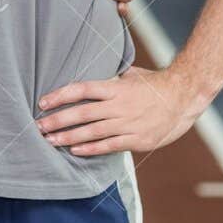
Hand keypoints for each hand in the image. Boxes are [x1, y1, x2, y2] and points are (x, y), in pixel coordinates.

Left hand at [35, 64, 206, 155]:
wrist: (184, 98)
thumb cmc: (154, 84)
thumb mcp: (131, 74)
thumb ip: (110, 76)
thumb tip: (88, 71)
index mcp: (116, 87)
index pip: (82, 89)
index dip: (61, 95)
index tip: (43, 102)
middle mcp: (119, 105)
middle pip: (83, 113)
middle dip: (58, 120)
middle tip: (38, 126)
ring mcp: (128, 123)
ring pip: (93, 132)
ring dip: (69, 137)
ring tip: (50, 141)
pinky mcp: (137, 140)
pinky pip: (110, 146)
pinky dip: (91, 149)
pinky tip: (75, 151)